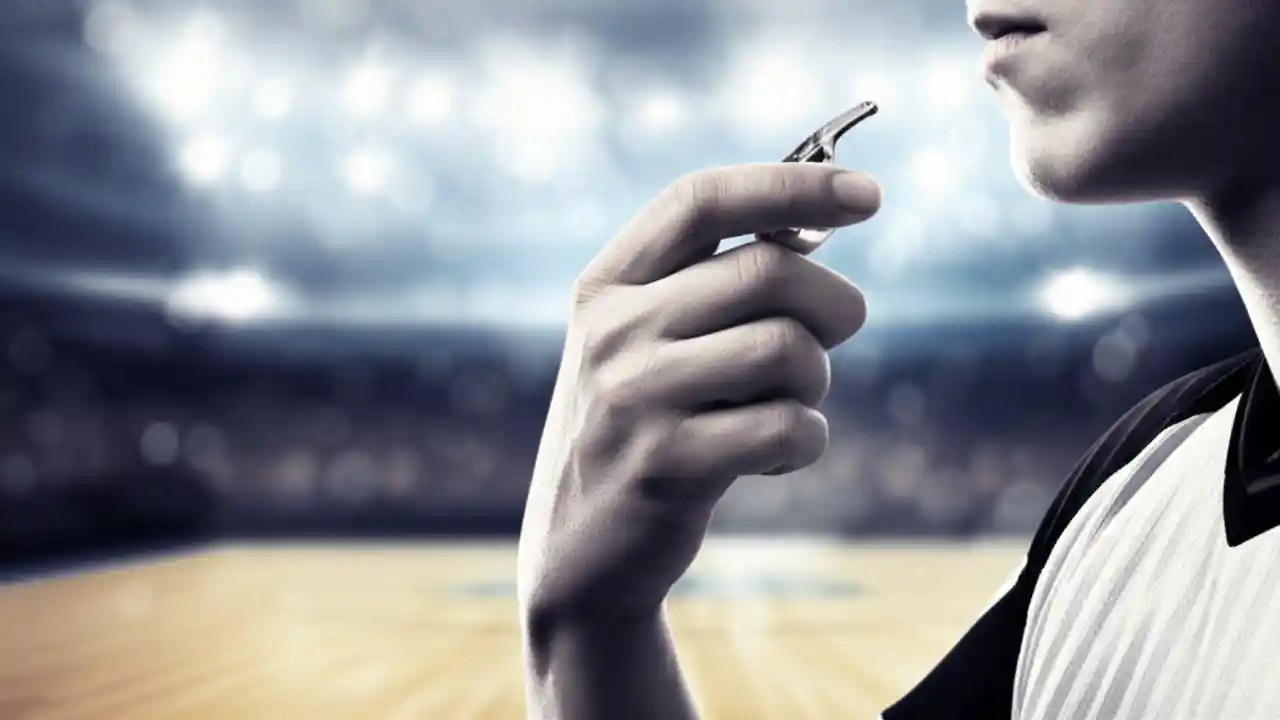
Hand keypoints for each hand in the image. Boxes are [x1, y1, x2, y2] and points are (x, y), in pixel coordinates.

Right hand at [517, 162, 880, 629]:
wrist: (578, 550)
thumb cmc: (640, 429)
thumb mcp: (644, 345)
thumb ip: (708, 285)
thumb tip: (815, 223)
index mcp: (606, 285)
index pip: (700, 199)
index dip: (790, 185)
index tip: (867, 194)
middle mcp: (613, 330)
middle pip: (768, 270)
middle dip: (833, 305)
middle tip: (830, 341)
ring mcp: (633, 396)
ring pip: (788, 348)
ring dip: (817, 381)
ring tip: (788, 407)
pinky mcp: (667, 464)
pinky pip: (788, 426)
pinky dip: (805, 441)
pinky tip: (771, 458)